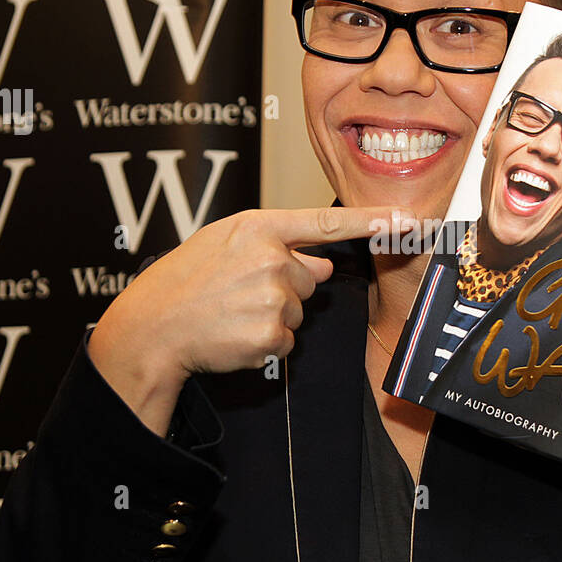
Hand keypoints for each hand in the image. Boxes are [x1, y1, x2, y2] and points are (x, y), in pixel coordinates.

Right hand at [88, 206, 407, 434]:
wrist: (152, 328)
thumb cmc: (184, 282)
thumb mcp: (221, 241)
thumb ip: (272, 242)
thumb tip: (318, 262)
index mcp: (258, 228)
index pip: (326, 223)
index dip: (372, 222)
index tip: (409, 220)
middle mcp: (271, 258)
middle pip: (313, 275)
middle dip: (287, 285)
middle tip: (241, 292)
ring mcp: (274, 297)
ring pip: (301, 309)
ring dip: (275, 314)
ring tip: (232, 313)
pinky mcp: (273, 334)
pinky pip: (289, 339)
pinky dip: (267, 341)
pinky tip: (235, 334)